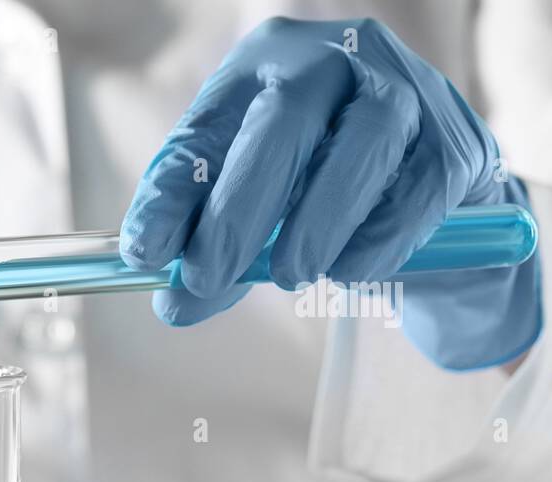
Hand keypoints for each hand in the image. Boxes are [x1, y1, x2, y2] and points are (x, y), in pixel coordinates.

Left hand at [120, 16, 540, 369]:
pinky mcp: (455, 139)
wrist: (421, 201)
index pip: (204, 129)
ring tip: (290, 276)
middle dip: (239, 209)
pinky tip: (352, 269)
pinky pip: (418, 190)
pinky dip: (378, 239)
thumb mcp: (247, 212)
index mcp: (261, 68)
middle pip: (283, 121)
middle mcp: (333, 58)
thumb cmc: (314, 193)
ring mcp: (404, 88)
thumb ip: (209, 252)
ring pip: (362, 144)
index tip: (145, 253)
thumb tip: (172, 303)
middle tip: (208, 277)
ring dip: (316, 224)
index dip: (170, 194)